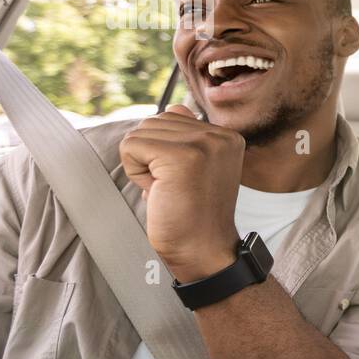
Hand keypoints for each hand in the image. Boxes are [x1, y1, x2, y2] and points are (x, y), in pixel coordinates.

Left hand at [119, 105, 243, 280]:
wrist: (202, 250)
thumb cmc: (193, 215)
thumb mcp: (199, 167)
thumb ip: (189, 135)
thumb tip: (173, 108)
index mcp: (227, 136)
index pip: (174, 116)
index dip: (165, 150)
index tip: (184, 181)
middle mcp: (220, 135)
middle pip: (154, 122)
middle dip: (151, 156)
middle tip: (173, 187)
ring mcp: (203, 144)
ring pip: (140, 132)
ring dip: (143, 164)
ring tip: (167, 189)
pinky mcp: (182, 157)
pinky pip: (131, 146)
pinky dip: (135, 172)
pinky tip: (159, 191)